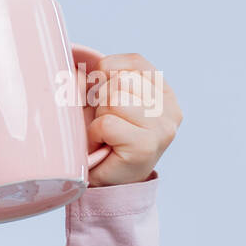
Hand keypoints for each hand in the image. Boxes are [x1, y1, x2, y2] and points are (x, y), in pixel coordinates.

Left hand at [82, 52, 181, 186]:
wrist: (110, 183)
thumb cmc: (107, 139)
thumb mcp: (109, 101)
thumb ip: (102, 79)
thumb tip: (76, 67)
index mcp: (164, 93)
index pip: (134, 62)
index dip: (108, 73)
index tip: (103, 95)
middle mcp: (169, 109)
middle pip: (120, 81)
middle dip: (101, 100)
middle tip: (106, 123)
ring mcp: (162, 128)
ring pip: (114, 99)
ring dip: (99, 117)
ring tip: (107, 134)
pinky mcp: (146, 145)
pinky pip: (107, 122)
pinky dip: (96, 133)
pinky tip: (104, 144)